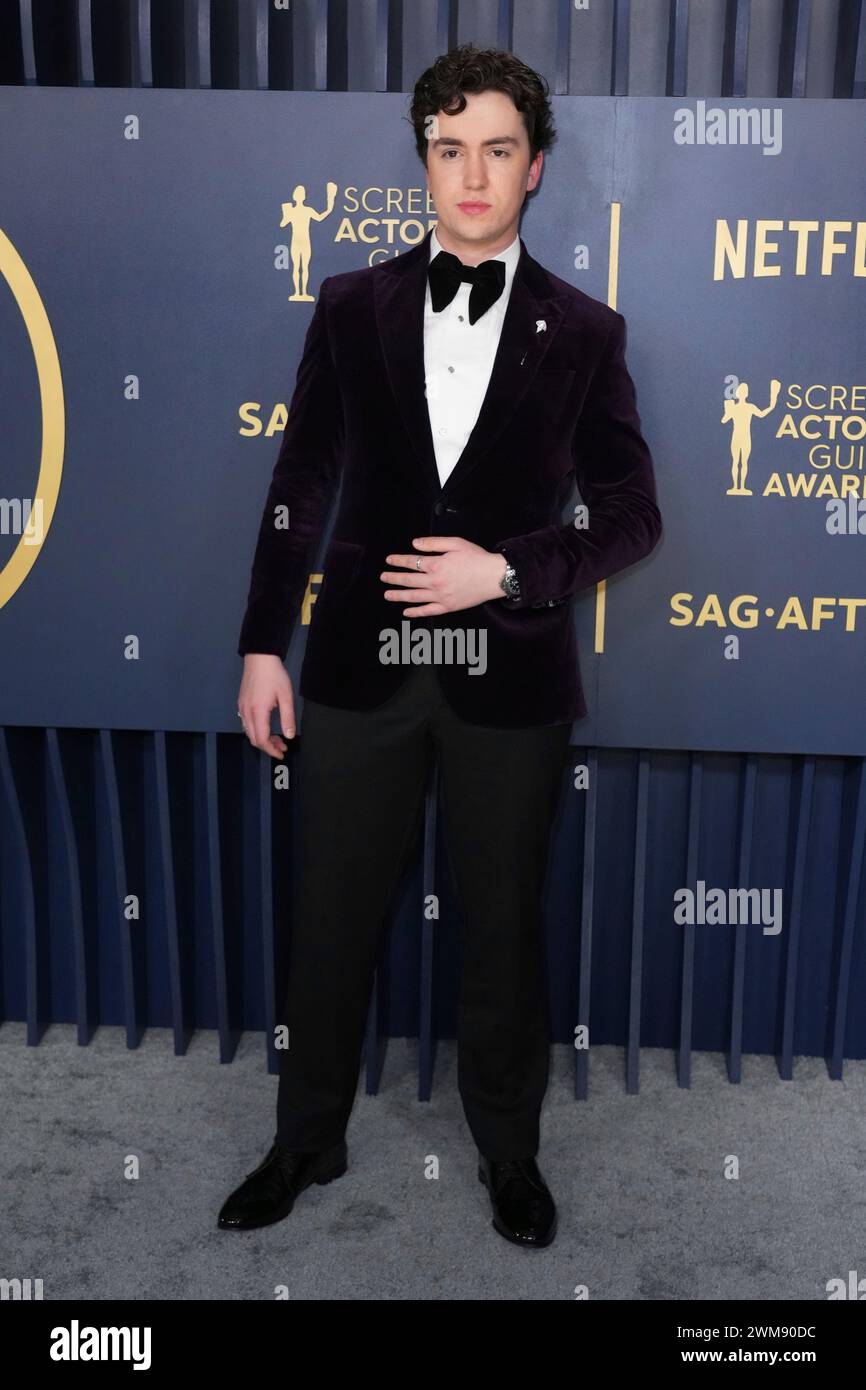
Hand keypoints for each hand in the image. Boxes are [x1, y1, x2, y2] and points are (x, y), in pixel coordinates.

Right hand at [237, 654, 295, 757]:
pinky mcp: (241, 704)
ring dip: (262, 739)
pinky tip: (268, 727)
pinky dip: (257, 730)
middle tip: (282, 747)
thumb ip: (287, 718)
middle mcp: (246, 712)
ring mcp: (242, 708)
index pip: (261, 740)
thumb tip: (289, 736)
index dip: (271, 750)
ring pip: (249, 732)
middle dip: (268, 747)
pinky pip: (247, 724)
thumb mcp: (286, 697)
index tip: (282, 753)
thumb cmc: (274, 675)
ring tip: (277, 738)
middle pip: (254, 739)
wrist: (259, 658)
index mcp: (258, 712)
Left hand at [380, 536, 507, 615]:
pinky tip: (406, 612)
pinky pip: (428, 611)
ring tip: (387, 594)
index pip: (411, 562)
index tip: (389, 560)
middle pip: (408, 580)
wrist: (494, 576)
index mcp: (436, 565)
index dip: (398, 561)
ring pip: (414, 597)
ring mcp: (440, 596)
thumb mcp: (455, 543)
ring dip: (398, 596)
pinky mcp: (448, 607)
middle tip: (383, 577)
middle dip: (394, 578)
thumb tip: (415, 544)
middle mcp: (435, 582)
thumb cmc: (477, 558)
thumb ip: (433, 543)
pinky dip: (415, 612)